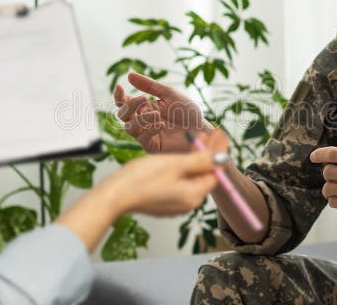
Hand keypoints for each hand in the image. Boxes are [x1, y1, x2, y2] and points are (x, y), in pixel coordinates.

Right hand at [104, 130, 228, 216]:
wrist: (113, 195)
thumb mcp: (175, 164)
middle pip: (204, 174)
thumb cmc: (142, 178)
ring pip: (190, 176)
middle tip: (211, 131)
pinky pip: (178, 182)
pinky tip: (177, 154)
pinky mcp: (163, 201)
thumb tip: (224, 158)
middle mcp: (187, 204)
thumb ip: (201, 161)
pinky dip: (181, 167)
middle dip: (207, 152)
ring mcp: (175, 204)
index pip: (215, 171)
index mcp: (193, 195)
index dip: (218, 150)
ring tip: (196, 138)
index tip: (220, 133)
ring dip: (194, 157)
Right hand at [114, 72, 211, 152]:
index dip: (119, 95)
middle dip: (130, 105)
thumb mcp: (169, 94)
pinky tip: (161, 124)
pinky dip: (149, 129)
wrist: (202, 131)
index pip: (125, 102)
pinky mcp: (152, 146)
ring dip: (141, 118)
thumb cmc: (188, 113)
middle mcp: (143, 121)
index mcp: (145, 108)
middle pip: (123, 114)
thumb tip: (129, 75)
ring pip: (129, 127)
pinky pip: (142, 138)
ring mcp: (146, 134)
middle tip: (143, 99)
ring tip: (156, 114)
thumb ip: (150, 86)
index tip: (119, 86)